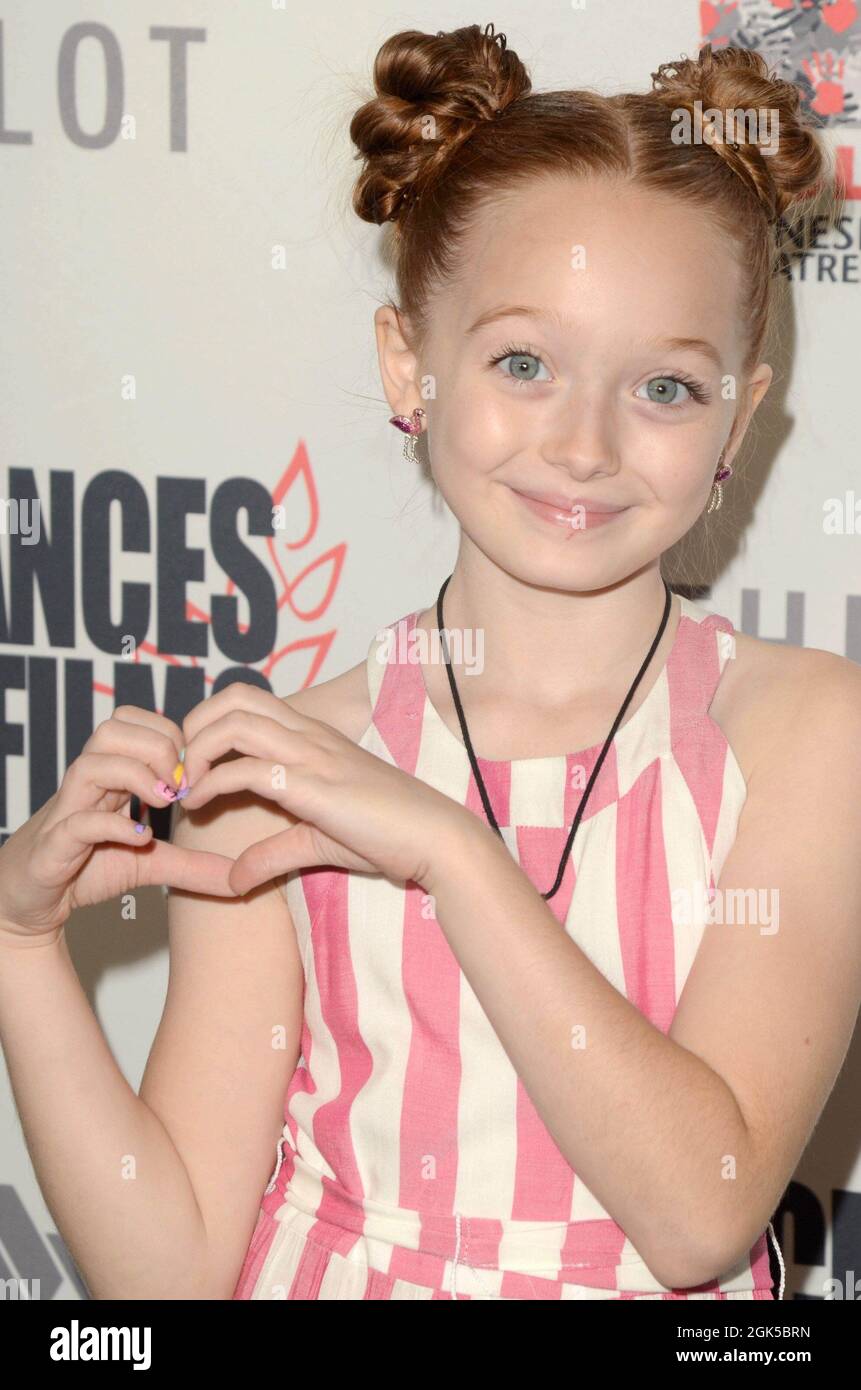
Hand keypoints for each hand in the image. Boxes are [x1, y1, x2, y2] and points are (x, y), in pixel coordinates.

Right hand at [0, 706, 238, 945]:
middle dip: (157, 747)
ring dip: (135, 774)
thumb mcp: (150, 864)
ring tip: (163, 803)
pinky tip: (141, 838)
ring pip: (92, 761)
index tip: (196, 771)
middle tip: (182, 784)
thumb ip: (192, 865)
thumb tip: (239, 879)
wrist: (32, 902)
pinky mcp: (54, 844)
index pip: (137, 722)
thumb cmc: (86, 867)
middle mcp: (88, 783)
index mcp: (110, 774)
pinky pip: (78, 820)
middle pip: (113, 728)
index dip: (172, 736)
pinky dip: (113, 825)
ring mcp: (68, 810)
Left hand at [179, 683, 477, 893]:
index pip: (247, 701)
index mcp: (313, 737)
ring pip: (234, 725)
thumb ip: (272, 853)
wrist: (435, 839)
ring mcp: (312, 755)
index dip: (208, 724)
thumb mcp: (318, 843)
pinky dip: (211, 784)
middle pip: (233, 699)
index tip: (191, 767)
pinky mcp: (313, 785)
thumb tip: (234, 879)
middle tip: (177, 770)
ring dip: (196, 752)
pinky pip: (246, 769)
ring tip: (182, 786)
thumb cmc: (388, 836)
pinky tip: (198, 806)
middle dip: (193, 728)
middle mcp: (310, 736)